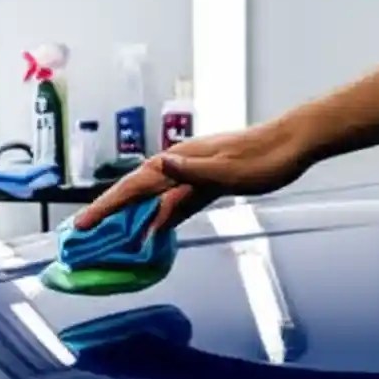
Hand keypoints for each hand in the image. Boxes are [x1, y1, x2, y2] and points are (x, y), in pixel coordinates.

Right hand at [74, 123, 312, 232]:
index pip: (135, 186)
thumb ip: (192, 169)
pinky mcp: (209, 182)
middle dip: (109, 211)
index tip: (84, 223)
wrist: (293, 143)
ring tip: (112, 235)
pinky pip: (177, 202)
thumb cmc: (266, 158)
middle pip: (137, 191)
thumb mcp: (229, 170)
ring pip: (155, 198)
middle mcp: (182, 165)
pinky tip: (156, 230)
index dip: (107, 205)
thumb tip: (160, 163)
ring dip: (133, 216)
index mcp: (181, 161)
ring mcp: (194, 173)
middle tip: (84, 232)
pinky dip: (163, 217)